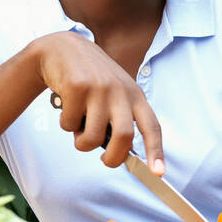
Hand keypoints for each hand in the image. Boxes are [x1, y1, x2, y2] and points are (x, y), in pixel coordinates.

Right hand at [33, 32, 164, 174]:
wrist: (64, 49)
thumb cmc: (92, 80)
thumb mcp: (115, 93)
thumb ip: (120, 118)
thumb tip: (120, 153)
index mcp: (135, 96)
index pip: (151, 126)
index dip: (156, 151)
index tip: (158, 173)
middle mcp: (121, 91)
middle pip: (124, 137)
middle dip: (112, 158)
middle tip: (105, 160)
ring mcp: (99, 88)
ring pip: (93, 137)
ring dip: (82, 142)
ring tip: (79, 128)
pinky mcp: (77, 86)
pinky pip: (69, 124)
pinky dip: (65, 125)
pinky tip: (66, 107)